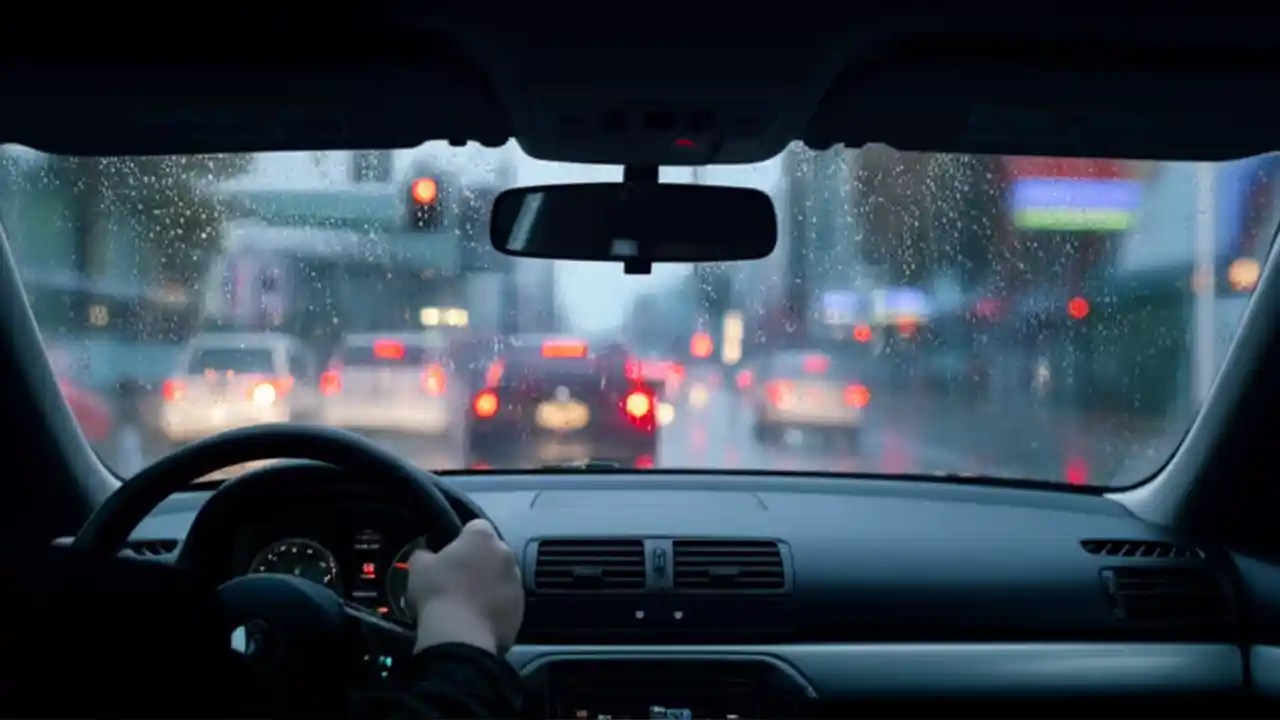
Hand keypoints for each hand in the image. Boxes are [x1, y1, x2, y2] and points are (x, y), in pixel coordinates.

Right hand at [404, 519, 523, 655]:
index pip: (476, 527)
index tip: (451, 555)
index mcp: (482, 537)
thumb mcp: (419, 567)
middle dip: (480, 562)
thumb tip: (428, 554)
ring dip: (490, 585)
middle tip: (459, 580)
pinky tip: (479, 619)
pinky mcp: (522, 607)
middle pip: (493, 552)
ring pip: (502, 577)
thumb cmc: (438, 592)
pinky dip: (497, 607)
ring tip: (470, 603)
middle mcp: (506, 554)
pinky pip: (507, 601)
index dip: (462, 539)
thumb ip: (425, 553)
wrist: (460, 635)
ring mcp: (517, 581)